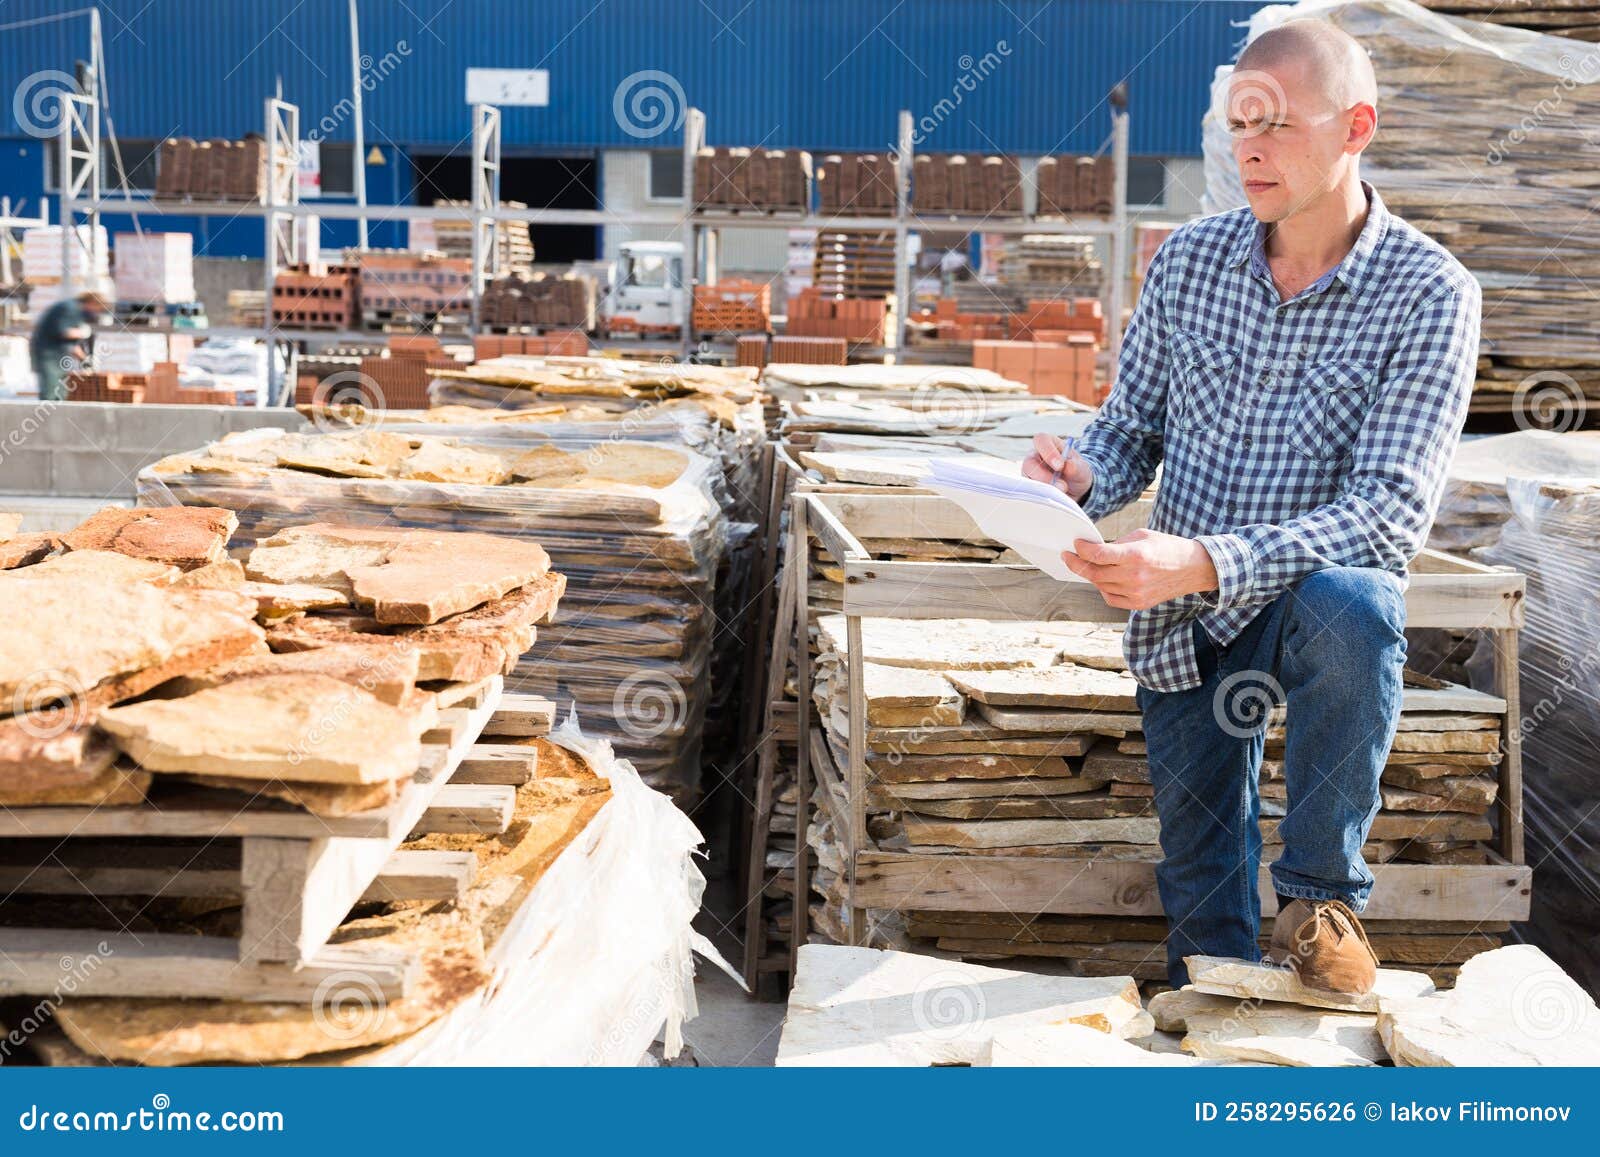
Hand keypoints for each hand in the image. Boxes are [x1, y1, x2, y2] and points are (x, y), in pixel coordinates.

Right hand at [1021, 432, 1093, 500]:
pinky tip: (1054, 500)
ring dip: (1044, 489)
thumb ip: (1076, 466)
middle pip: (1029, 463)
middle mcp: (1035, 457)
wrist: (1076, 487)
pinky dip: (1042, 498)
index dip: (1048, 452)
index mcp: (1048, 444)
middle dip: (1044, 476)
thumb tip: (1068, 466)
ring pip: (1028, 481)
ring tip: (1061, 494)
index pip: (1041, 440)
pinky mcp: (1030, 488)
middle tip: (1062, 486)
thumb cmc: (1077, 471)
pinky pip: (1030, 494)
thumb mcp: (1081, 468)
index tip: (1060, 466)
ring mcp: (1030, 474)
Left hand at [1062, 528, 1218, 610]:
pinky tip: (1104, 579)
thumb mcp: (1142, 536)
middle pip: (1094, 573)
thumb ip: (1117, 543)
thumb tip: (1094, 548)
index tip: (1075, 545)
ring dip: (1091, 575)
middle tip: (1069, 556)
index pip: (1098, 555)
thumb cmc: (1167, 548)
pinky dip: (1103, 589)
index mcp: (1136, 555)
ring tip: (1090, 565)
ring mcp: (1136, 593)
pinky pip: (1110, 598)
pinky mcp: (1139, 604)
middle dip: (1077, 564)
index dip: (1081, 550)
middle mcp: (1135, 576)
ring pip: (1100, 586)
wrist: (1193, 569)